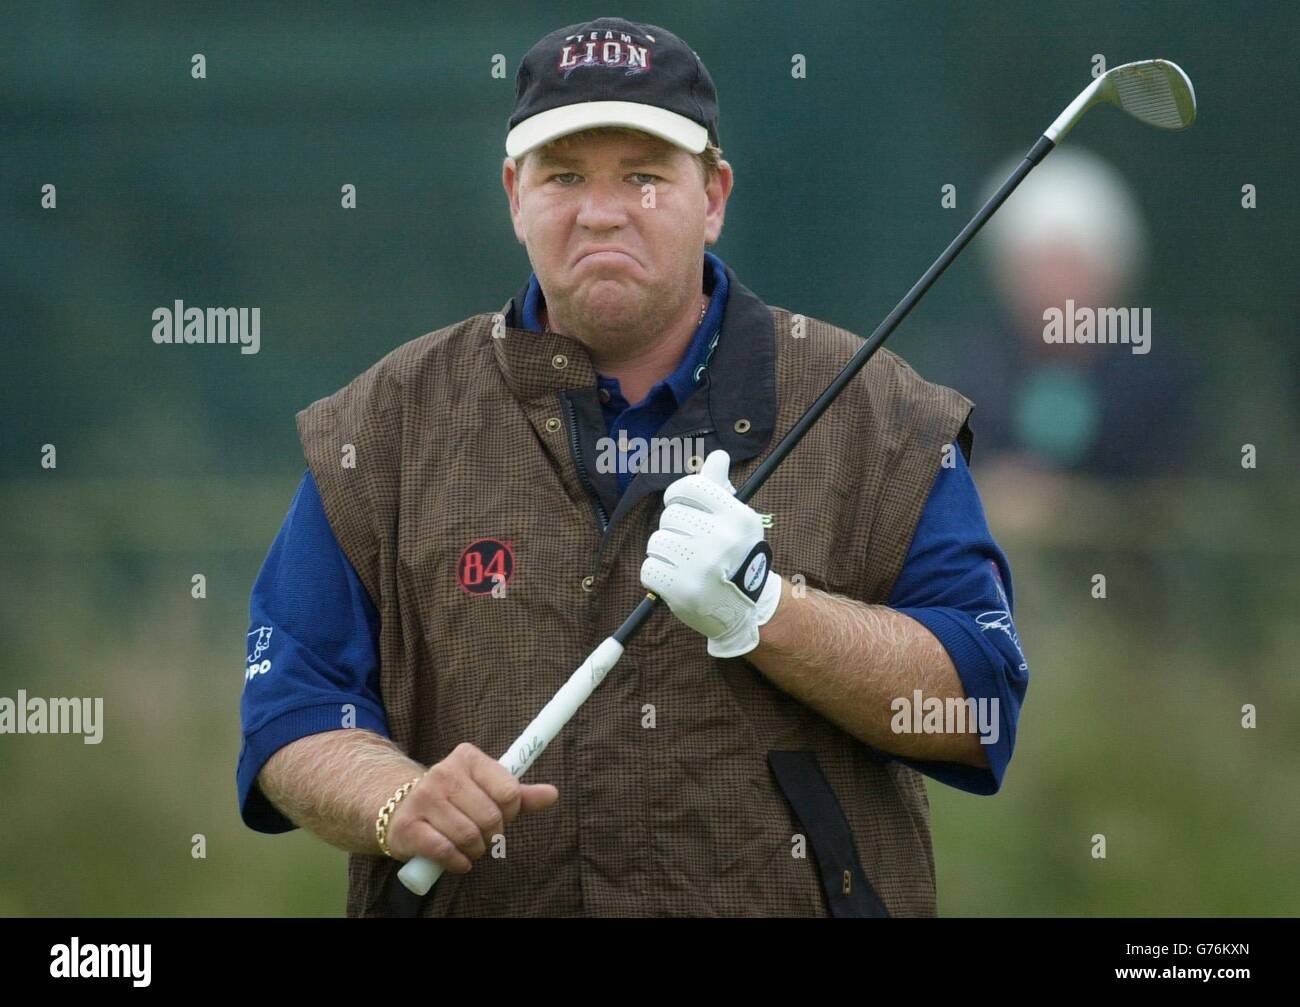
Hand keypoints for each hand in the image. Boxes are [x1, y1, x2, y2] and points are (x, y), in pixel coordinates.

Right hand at [385, 742, 557, 873]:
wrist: (400, 807)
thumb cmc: (454, 800)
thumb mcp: (486, 789)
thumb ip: (520, 794)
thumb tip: (553, 794)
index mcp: (467, 757)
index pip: (509, 791)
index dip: (510, 812)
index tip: (500, 815)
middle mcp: (443, 772)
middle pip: (491, 817)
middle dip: (493, 835)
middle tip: (484, 835)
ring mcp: (423, 798)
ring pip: (469, 836)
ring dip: (475, 851)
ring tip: (470, 847)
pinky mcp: (408, 826)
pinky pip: (445, 850)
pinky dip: (458, 862)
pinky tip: (458, 860)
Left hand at [640, 449, 782, 657]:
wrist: (746, 611)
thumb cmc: (737, 559)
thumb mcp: (738, 524)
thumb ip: (721, 489)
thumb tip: (717, 456)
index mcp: (737, 517)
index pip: (690, 486)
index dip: (677, 495)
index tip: (680, 506)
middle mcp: (721, 538)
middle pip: (670, 515)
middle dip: (673, 529)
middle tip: (689, 546)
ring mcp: (702, 565)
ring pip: (656, 541)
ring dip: (663, 553)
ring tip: (683, 565)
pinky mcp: (683, 590)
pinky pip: (649, 568)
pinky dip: (656, 575)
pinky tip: (675, 580)